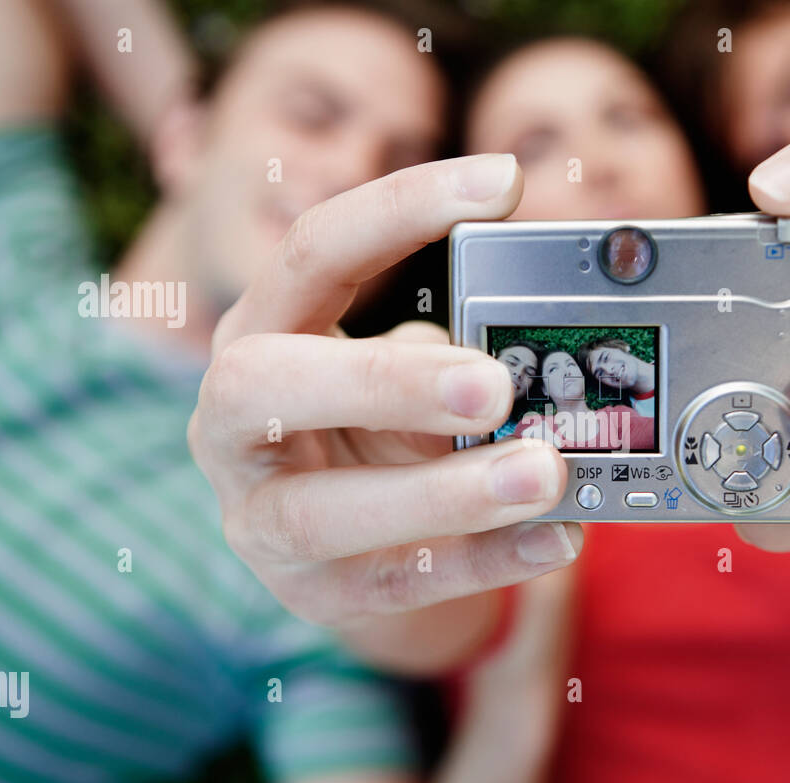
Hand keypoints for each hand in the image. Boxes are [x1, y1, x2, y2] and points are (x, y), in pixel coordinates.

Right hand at [187, 155, 582, 672]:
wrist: (340, 548)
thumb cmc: (375, 432)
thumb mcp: (405, 375)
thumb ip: (453, 353)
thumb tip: (556, 348)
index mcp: (263, 332)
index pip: (314, 252)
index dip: (400, 210)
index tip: (503, 182)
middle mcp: (232, 420)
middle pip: (271, 382)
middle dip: (383, 381)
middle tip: (495, 387)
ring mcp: (256, 518)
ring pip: (320, 512)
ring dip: (443, 495)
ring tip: (545, 474)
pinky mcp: (308, 593)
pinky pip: (393, 583)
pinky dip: (483, 560)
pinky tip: (557, 537)